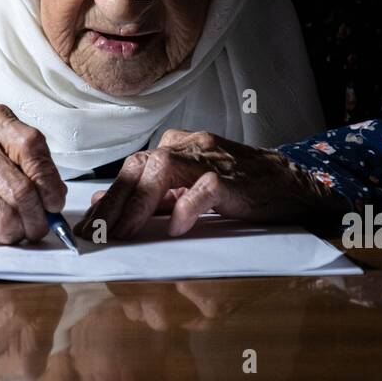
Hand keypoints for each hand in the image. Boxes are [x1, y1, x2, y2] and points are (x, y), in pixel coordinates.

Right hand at [0, 105, 66, 243]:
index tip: (54, 202)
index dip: (50, 181)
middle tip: (37, 227)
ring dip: (16, 233)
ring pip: (5, 218)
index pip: (32, 148)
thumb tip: (54, 198)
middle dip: (37, 219)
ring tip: (14, 231)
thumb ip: (23, 161)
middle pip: (22, 191)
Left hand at [75, 129, 338, 239]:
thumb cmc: (241, 189)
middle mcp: (191, 146)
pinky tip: (176, 228)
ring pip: (163, 168)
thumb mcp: (191, 190)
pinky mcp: (235, 178)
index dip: (108, 196)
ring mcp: (213, 159)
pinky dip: (187, 206)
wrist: (292, 185)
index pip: (132, 167)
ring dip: (139, 203)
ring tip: (124, 232)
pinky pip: (205, 187)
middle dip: (114, 201)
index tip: (89, 224)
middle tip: (96, 234)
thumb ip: (154, 196)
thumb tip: (107, 203)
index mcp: (179, 147)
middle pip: (140, 166)